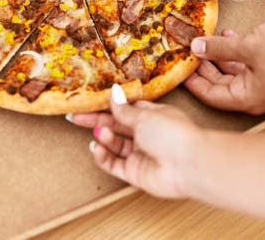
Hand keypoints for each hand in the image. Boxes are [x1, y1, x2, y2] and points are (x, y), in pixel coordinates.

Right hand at [70, 84, 201, 198]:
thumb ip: (124, 109)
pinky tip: (97, 148)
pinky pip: (113, 164)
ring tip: (101, 133)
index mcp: (152, 116)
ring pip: (114, 144)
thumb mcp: (145, 115)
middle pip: (116, 125)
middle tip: (75, 117)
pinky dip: (103, 156)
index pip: (125, 108)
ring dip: (104, 137)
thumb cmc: (174, 134)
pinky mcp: (135, 172)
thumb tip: (114, 93)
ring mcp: (140, 154)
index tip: (88, 102)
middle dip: (96, 121)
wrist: (189, 165)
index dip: (108, 106)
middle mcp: (146, 134)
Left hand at [185, 19, 264, 113]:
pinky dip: (237, 52)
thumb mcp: (249, 45)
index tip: (177, 68)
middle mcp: (257, 96)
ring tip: (205, 38)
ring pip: (235, 73)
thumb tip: (195, 47)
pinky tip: (230, 35)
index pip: (211, 96)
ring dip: (220, 56)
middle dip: (204, 66)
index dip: (192, 82)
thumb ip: (219, 48)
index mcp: (249, 98)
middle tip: (186, 50)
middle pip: (221, 85)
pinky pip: (249, 65)